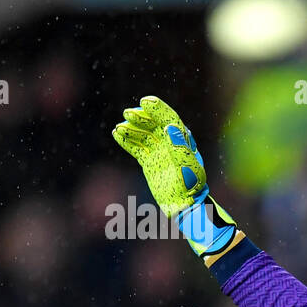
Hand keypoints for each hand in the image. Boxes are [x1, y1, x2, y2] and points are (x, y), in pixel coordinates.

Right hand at [112, 96, 237, 258]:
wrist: (184, 205)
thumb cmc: (190, 186)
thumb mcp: (188, 165)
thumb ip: (179, 146)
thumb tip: (170, 126)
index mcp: (183, 141)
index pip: (170, 119)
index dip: (158, 109)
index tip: (145, 101)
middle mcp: (171, 144)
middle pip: (154, 125)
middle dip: (141, 117)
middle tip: (128, 114)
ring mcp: (159, 153)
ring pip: (143, 135)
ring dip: (131, 129)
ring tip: (120, 128)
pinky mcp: (150, 163)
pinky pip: (136, 148)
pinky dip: (127, 141)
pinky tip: (117, 134)